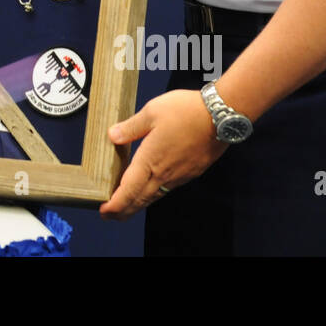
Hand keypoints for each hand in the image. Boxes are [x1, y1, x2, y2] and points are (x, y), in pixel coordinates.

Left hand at [98, 89, 226, 218]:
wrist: (221, 117)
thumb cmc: (186, 111)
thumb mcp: (152, 111)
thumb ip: (131, 127)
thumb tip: (112, 136)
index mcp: (150, 160)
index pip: (128, 190)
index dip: (115, 204)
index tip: (104, 210)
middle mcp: (164, 174)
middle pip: (140, 199)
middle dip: (123, 210)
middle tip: (109, 214)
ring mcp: (179, 175)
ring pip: (154, 196)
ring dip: (138, 203)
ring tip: (126, 204)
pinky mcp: (191, 172)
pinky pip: (167, 189)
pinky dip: (153, 194)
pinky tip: (150, 188)